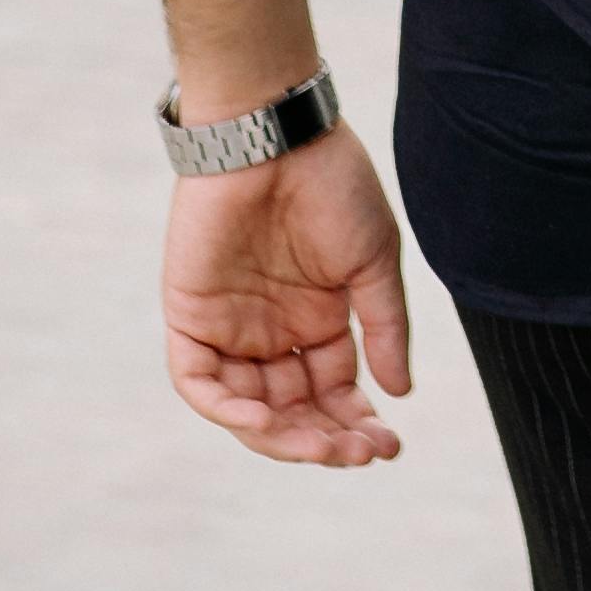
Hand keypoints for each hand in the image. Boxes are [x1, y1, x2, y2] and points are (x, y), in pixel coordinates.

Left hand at [161, 121, 413, 465]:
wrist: (277, 137)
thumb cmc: (331, 187)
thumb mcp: (373, 263)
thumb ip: (385, 329)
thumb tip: (400, 393)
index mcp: (317, 320)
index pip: (333, 392)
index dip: (358, 424)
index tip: (389, 446)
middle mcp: (272, 332)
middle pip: (293, 410)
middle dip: (327, 439)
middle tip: (360, 453)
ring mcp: (229, 327)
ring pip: (248, 408)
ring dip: (282, 436)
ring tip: (322, 445)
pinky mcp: (189, 316)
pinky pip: (199, 383)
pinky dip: (226, 410)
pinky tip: (265, 421)